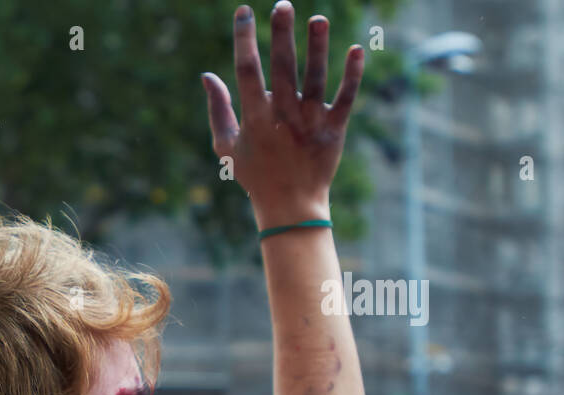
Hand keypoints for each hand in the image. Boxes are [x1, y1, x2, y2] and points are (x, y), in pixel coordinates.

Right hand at [202, 2, 364, 225]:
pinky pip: (346, 97)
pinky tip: (356, 49)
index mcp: (255, 118)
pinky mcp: (334, 129)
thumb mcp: (227, 145)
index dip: (244, 39)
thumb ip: (218, 109)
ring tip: (318, 19)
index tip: (243, 12)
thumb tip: (207, 75)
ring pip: (315, 77)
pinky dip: (352, 75)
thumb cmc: (254, 174)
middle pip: (282, 67)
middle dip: (281, 34)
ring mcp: (310, 121)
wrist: (290, 205)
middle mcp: (283, 116)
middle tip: (282, 5)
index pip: (247, 71)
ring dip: (317, 47)